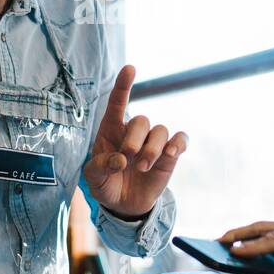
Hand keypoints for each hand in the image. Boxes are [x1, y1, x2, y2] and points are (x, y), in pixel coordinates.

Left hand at [83, 65, 188, 216]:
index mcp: (111, 131)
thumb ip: (100, 167)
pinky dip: (178, 143)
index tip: (130, 69)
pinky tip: (171, 154)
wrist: (124, 205)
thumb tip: (120, 161)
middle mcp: (134, 132)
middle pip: (141, 120)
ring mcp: (153, 142)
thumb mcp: (93, 178)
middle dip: (135, 139)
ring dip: (152, 149)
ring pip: (160, 130)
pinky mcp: (170, 154)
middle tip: (129, 159)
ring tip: (143, 168)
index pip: (117, 103)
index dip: (123, 85)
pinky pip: (180, 139)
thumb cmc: (106, 184)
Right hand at [219, 220, 273, 273]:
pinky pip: (268, 236)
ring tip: (220, 244)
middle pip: (264, 228)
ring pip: (263, 229)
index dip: (255, 247)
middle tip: (217, 242)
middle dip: (240, 234)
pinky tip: (238, 248)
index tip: (235, 252)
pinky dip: (252, 240)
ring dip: (242, 235)